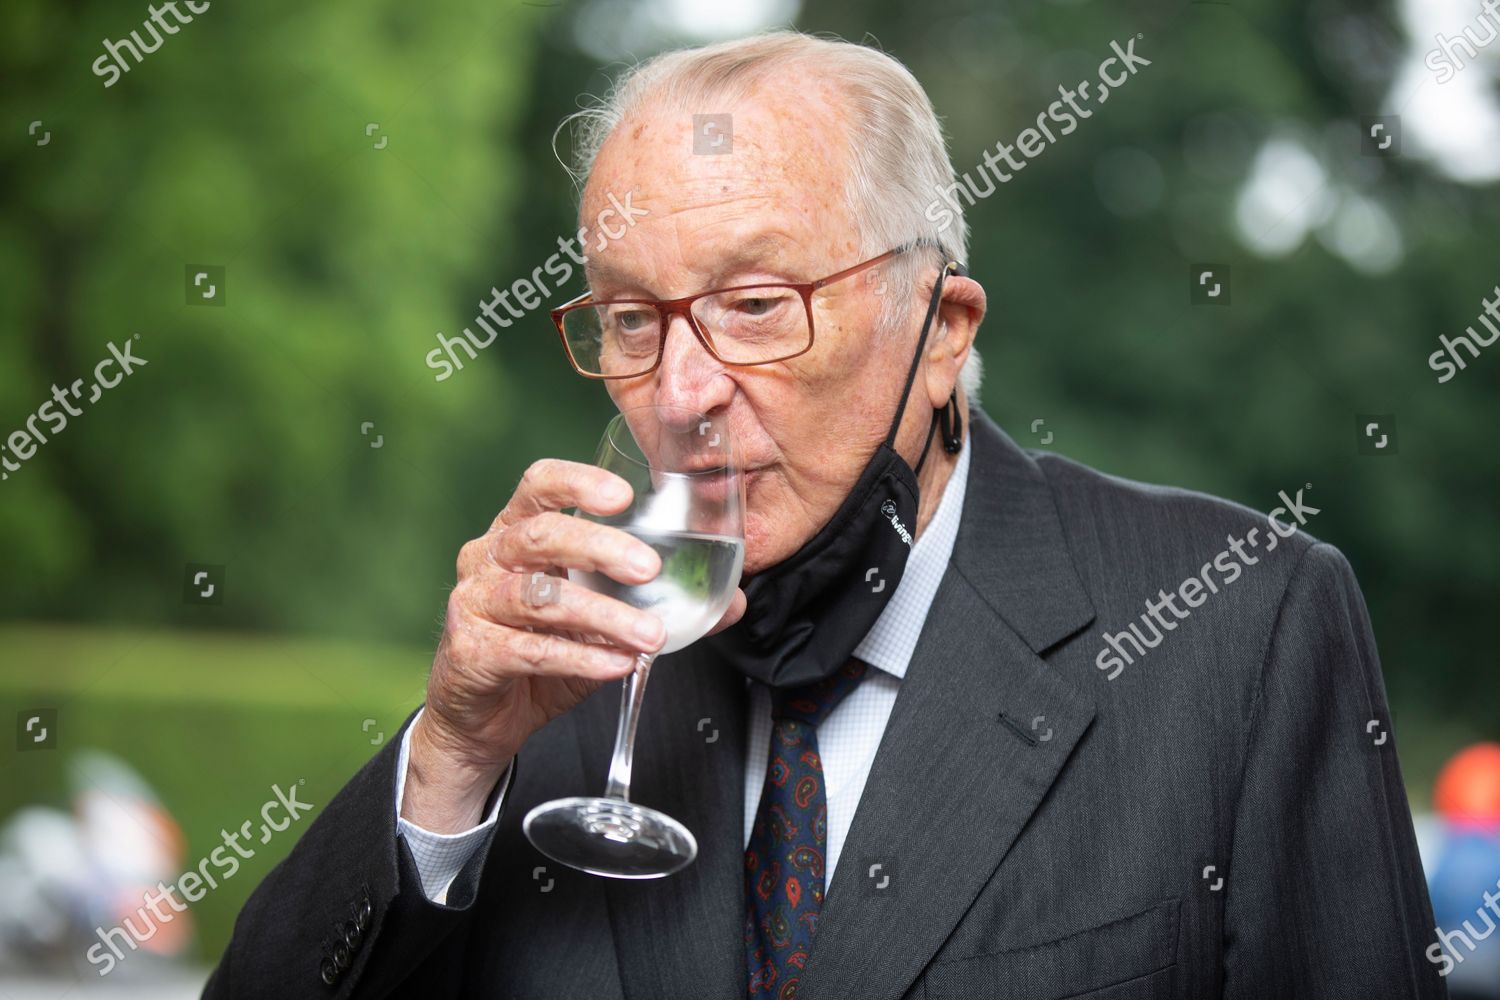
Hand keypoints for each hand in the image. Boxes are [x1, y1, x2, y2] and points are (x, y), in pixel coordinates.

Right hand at [403, 458, 746, 831]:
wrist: (485, 719)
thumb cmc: (540, 651)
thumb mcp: (600, 621)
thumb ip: (655, 605)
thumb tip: (730, 602)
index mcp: (516, 531)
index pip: (538, 485)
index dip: (577, 482)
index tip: (624, 495)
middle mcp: (488, 557)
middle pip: (541, 535)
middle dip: (601, 547)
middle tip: (650, 569)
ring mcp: (474, 603)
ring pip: (541, 597)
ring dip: (604, 615)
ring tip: (650, 634)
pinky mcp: (473, 652)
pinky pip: (532, 650)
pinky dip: (582, 657)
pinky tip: (618, 664)